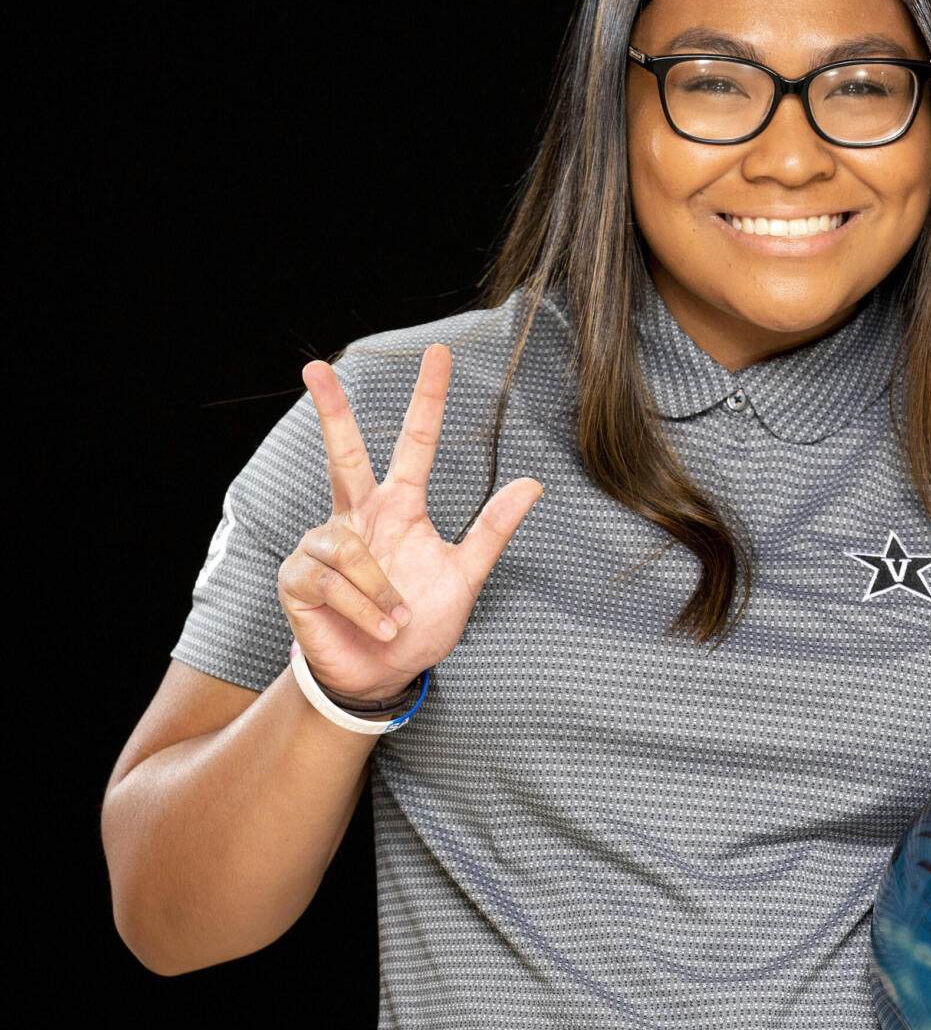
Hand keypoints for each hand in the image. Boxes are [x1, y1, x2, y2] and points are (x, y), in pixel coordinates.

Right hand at [278, 344, 542, 700]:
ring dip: (381, 593)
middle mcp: (359, 516)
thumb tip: (533, 483)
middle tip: (316, 368)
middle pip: (344, 453)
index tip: (440, 354)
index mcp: (401, 508)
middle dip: (331, 410)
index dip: (428, 400)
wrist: (382, 675)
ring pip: (349, 549)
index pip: (415, 443)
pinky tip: (373, 626)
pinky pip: (331, 580)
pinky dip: (361, 608)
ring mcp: (324, 543)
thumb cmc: (418, 624)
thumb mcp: (465, 577)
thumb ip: (492, 531)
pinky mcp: (299, 576)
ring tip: (397, 621)